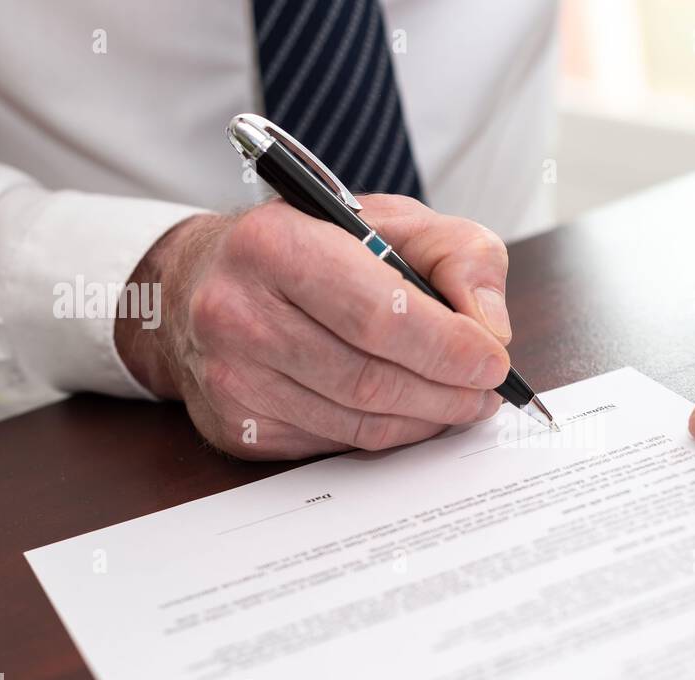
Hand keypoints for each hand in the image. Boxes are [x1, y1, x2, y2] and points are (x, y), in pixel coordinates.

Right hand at [115, 195, 512, 457]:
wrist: (200, 281)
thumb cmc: (308, 246)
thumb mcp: (391, 222)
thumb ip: (460, 257)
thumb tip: (491, 329)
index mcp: (276, 244)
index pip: (380, 314)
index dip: (449, 346)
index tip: (494, 362)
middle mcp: (238, 311)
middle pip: (371, 377)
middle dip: (446, 392)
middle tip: (486, 392)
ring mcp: (230, 376)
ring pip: (356, 421)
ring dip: (424, 420)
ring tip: (459, 403)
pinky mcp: (235, 425)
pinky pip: (333, 443)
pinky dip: (385, 435)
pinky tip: (408, 413)